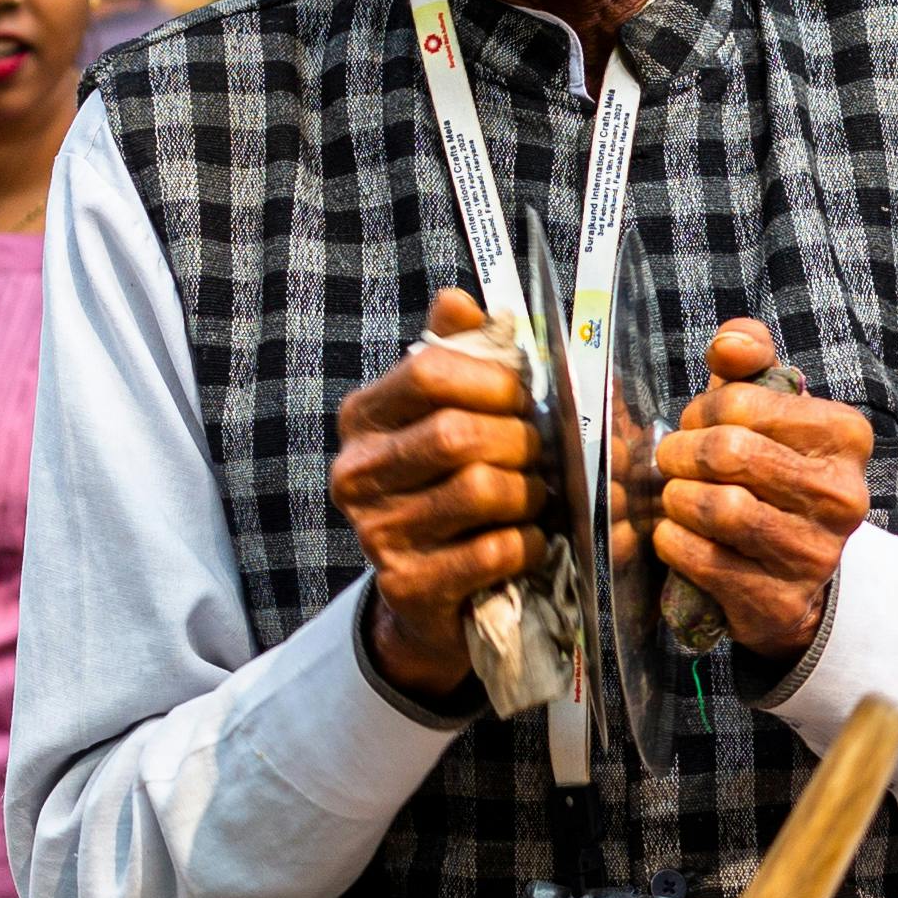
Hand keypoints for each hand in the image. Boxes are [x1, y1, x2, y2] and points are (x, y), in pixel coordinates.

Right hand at [330, 284, 550, 698]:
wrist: (430, 597)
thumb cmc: (447, 488)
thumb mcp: (446, 415)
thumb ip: (454, 355)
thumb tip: (459, 300)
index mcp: (364, 419)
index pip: (428, 370)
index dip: (493, 378)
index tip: (524, 396)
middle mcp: (356, 474)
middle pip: (459, 433)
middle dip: (521, 441)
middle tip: (541, 456)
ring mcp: (377, 533)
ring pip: (482, 491)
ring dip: (530, 494)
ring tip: (536, 498)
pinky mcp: (408, 586)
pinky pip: (494, 551)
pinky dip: (530, 544)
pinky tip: (531, 542)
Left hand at [652, 319, 873, 658]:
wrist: (793, 574)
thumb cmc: (773, 475)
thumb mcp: (770, 410)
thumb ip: (751, 360)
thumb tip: (729, 346)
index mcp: (845, 436)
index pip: (744, 403)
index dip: (702, 410)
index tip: (696, 424)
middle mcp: (842, 496)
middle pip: (729, 453)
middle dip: (681, 452)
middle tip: (672, 460)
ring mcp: (815, 554)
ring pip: (718, 508)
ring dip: (676, 499)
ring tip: (675, 497)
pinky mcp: (781, 601)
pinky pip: (704, 560)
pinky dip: (673, 542)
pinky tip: (676, 535)